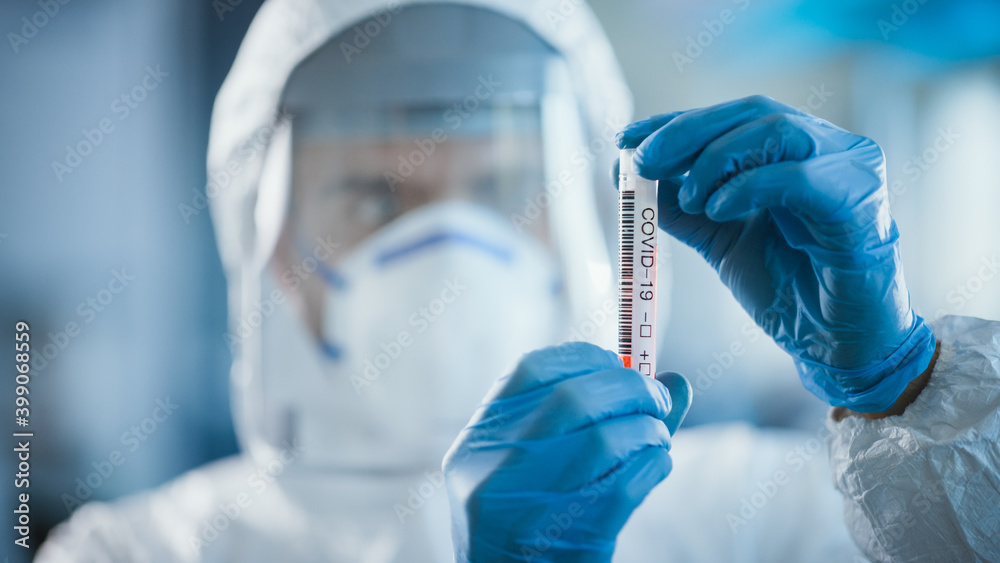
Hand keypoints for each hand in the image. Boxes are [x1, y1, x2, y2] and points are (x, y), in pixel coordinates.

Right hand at [443, 342, 691, 562]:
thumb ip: (590, 417)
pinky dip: (655, 464)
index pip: (532, 369)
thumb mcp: (532, 467)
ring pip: (606, 438)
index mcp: (478, 441)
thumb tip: (674, 379)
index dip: (584, 358)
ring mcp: (529, 506)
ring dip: (649, 429)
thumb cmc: (528, 524)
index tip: (616, 365)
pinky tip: (655, 465)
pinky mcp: (569, 538)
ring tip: (656, 438)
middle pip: (575, 397)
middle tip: (656, 399)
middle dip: (632, 388)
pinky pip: (629, 483)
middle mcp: (494, 468)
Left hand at [615, 95, 935, 411]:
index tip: (627, 140)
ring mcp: (849, 171)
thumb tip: (631, 178)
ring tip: (691, 198)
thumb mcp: (721, 241)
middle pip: (752, 112)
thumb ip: (684, 208)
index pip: (733, 118)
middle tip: (643, 161)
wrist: (838, 347)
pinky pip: (799, 177)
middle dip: (687, 132)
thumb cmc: (792, 292)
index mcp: (797, 153)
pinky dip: (749, 186)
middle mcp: (829, 150)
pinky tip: (718, 210)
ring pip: (776, 130)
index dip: (677, 123)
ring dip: (716, 159)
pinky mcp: (858, 205)